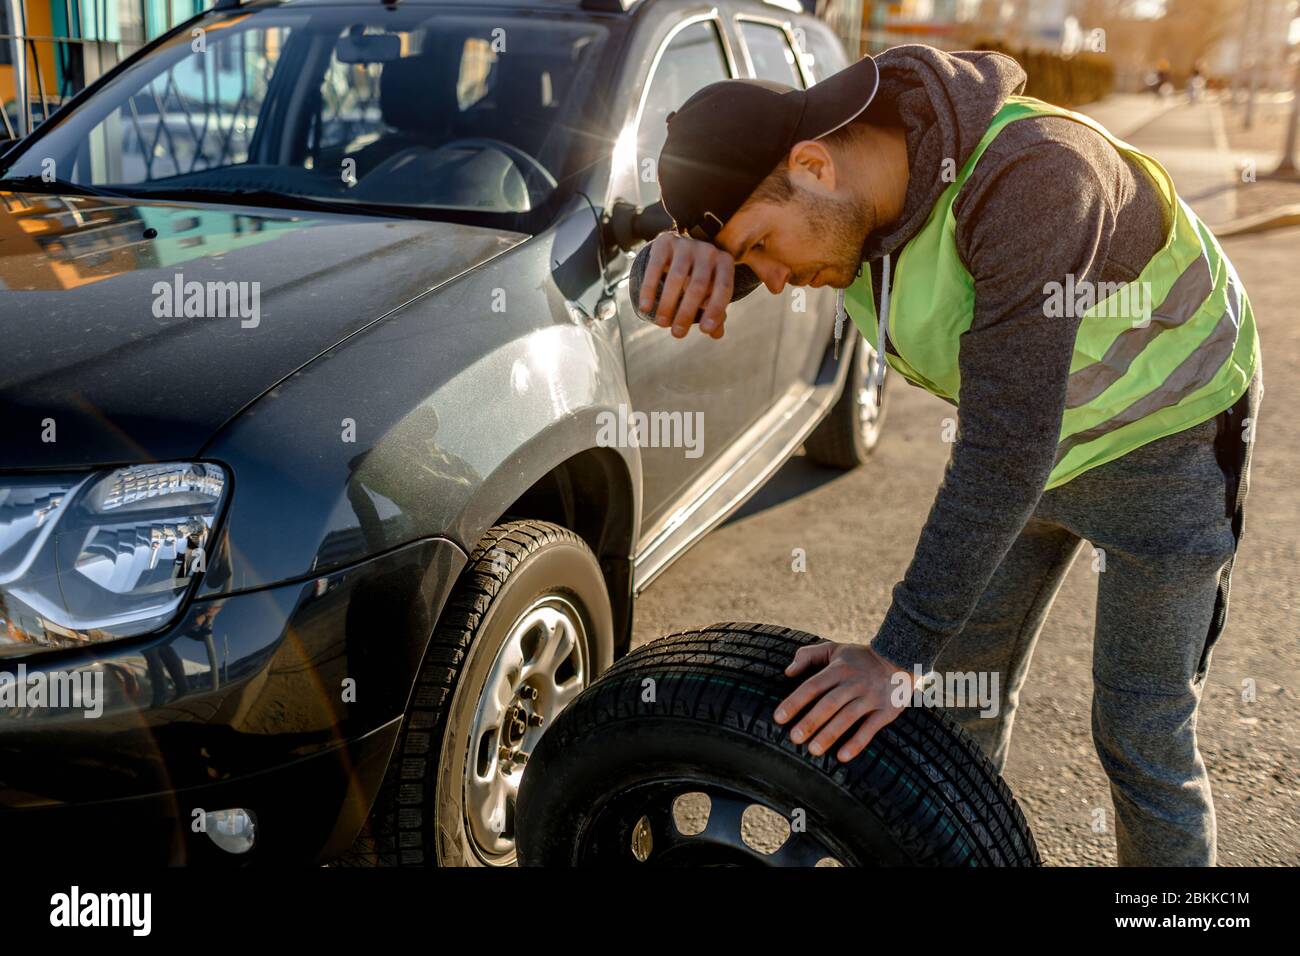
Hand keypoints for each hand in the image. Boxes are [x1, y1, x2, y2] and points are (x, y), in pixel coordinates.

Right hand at [638, 232, 734, 339]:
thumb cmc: (699, 278)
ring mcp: (686, 244)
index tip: (705, 331)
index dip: (715, 310)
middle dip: (687, 312)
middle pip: (698, 284)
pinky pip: (655, 266)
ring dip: (668, 304)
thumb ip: (716, 312)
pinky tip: (645, 307)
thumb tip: (717, 334)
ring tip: (662, 324)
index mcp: (724, 263)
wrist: (679, 249)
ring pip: (677, 276)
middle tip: (678, 334)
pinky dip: (649, 289)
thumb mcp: (710, 293)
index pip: (723, 288)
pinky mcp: (665, 242)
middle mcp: (708, 250)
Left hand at [773, 641, 915, 762]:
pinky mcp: (887, 710)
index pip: (812, 686)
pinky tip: (842, 757)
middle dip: (811, 721)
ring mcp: (871, 697)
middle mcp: (854, 683)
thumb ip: (808, 655)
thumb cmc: (860, 657)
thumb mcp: (834, 649)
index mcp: (838, 669)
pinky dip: (857, 742)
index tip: (778, 718)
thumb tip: (787, 672)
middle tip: (794, 738)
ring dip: (830, 734)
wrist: (900, 657)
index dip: (795, 702)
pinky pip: (871, 728)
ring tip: (813, 750)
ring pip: (848, 717)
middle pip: (829, 703)